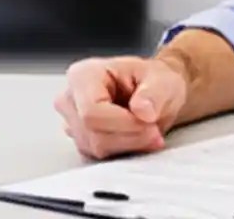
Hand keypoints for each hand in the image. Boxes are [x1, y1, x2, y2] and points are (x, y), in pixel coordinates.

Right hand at [56, 55, 188, 159]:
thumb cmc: (154, 82)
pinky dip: (124, 150)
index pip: (91, 111)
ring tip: (151, 132)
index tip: (150, 124)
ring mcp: (73, 122)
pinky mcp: (82, 141)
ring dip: (129, 145)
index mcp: (83, 75)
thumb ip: (154, 94)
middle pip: (92, 132)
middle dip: (129, 136)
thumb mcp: (162, 80)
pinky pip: (99, 157)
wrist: (156, 94)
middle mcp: (71, 99)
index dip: (123, 124)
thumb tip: (143, 111)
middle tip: (156, 132)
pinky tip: (138, 138)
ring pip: (96, 148)